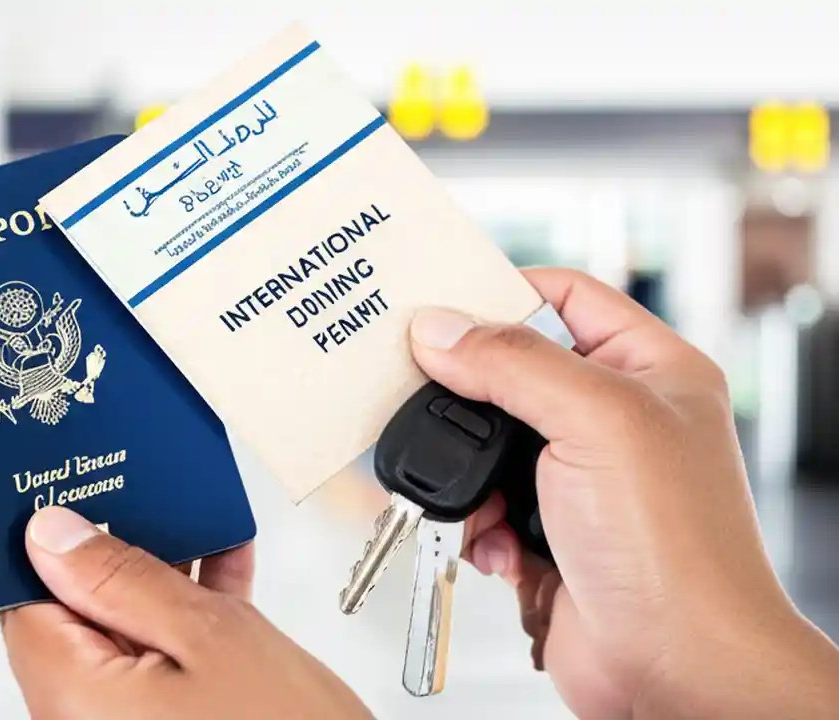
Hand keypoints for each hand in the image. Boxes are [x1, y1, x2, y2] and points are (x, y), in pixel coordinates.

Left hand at [0, 506, 370, 719]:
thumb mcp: (211, 636)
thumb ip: (123, 579)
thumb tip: (54, 534)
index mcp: (73, 695)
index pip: (21, 598)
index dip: (46, 540)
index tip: (77, 495)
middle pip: (70, 617)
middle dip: (108, 559)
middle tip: (147, 503)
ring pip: (115, 638)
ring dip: (154, 587)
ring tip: (195, 533)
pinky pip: (150, 667)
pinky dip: (181, 625)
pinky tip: (219, 579)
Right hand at [410, 268, 838, 717]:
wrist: (675, 668)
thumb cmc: (677, 549)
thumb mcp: (595, 423)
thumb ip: (512, 364)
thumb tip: (440, 329)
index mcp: (650, 371)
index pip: (568, 297)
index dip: (504, 291)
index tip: (442, 301)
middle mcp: (615, 420)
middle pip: (513, 372)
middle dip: (466, 394)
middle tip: (419, 390)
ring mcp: (579, 481)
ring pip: (487, 446)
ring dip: (470, 476)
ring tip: (482, 498)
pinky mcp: (547, 533)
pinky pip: (484, 508)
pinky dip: (478, 529)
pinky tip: (501, 549)